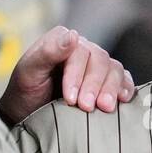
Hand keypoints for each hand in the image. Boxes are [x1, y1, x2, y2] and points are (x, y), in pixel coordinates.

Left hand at [0, 26, 134, 123]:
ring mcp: (96, 66)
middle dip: (94, 85)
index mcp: (62, 41)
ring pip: (114, 69)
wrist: (27, 117)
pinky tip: (123, 100)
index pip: (79, 51)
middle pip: (100, 61)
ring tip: (105, 108)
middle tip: (87, 107)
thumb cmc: (25, 94)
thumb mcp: (28, 73)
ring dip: (111, 89)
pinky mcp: (107, 83)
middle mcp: (82, 50)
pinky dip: (126, 88)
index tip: (70, 99)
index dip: (77, 75)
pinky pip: (124, 80)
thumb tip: (73, 35)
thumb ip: (46, 52)